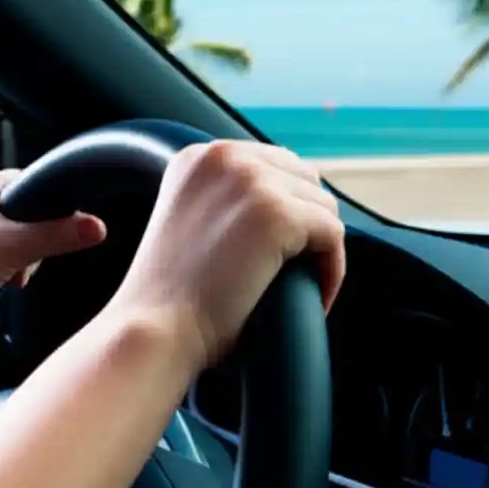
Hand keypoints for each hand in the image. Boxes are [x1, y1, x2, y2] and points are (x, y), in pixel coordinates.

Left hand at [0, 170, 107, 327]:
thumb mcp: (14, 250)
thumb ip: (58, 236)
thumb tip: (97, 226)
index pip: (27, 183)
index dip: (46, 210)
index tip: (51, 234)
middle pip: (21, 211)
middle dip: (30, 241)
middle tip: (23, 262)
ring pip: (8, 233)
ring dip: (16, 257)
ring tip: (8, 276)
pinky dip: (0, 266)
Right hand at [110, 141, 344, 369]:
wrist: (156, 331)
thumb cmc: (172, 298)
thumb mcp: (188, 224)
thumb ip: (224, 200)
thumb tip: (284, 200)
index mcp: (199, 157)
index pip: (273, 163)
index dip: (289, 206)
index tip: (285, 250)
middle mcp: (224, 156)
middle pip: (304, 177)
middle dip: (309, 223)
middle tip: (300, 269)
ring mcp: (252, 181)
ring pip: (323, 206)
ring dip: (321, 248)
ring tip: (307, 285)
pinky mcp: (278, 213)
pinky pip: (332, 235)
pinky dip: (332, 269)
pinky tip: (317, 298)